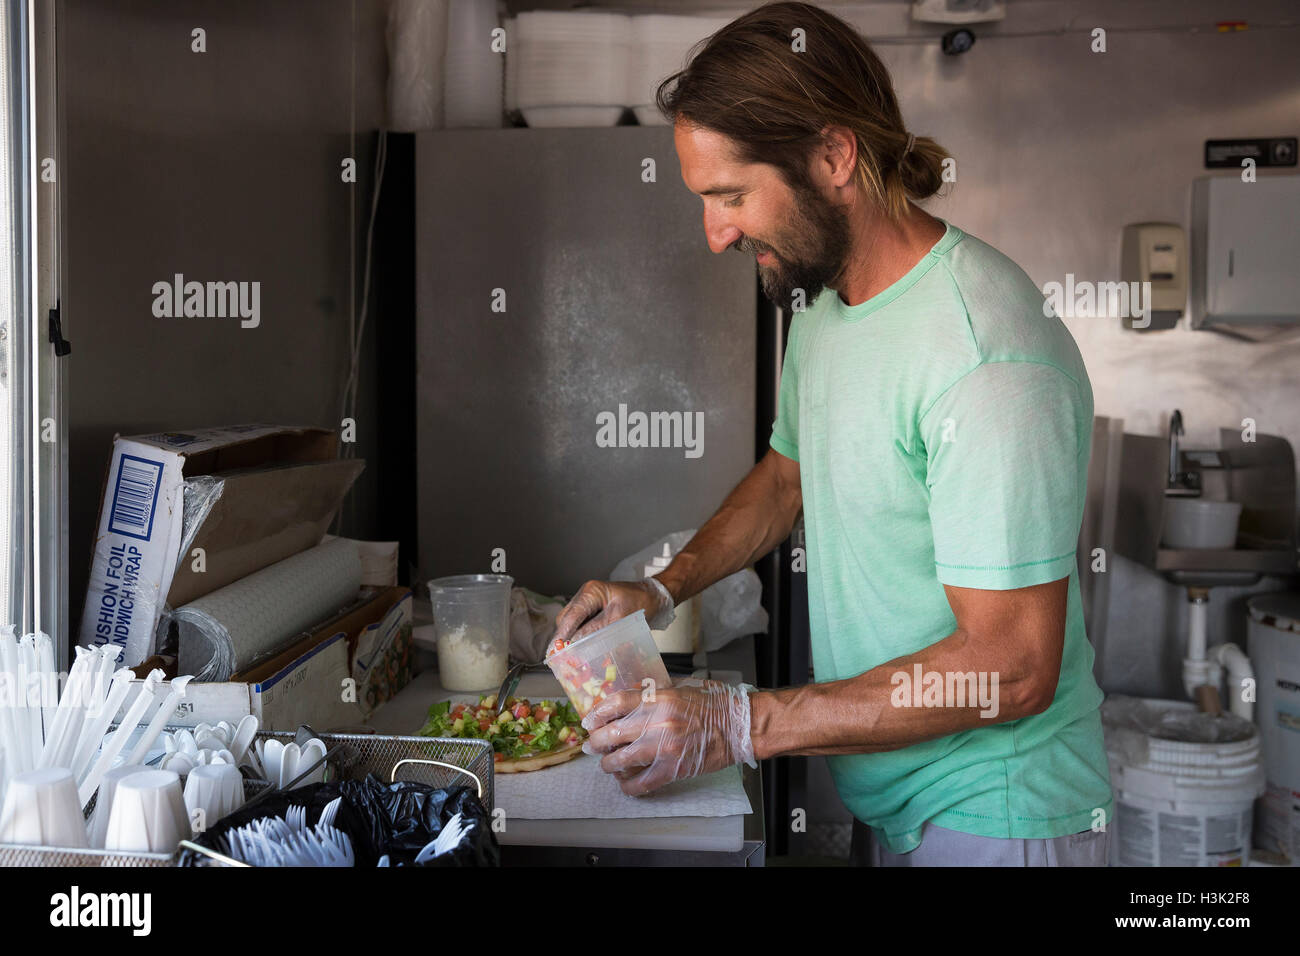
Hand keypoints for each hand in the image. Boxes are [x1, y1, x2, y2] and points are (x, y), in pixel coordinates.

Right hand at [551, 578, 673, 648]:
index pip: (571, 615)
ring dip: (572, 640)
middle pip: (567, 620)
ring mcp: (589, 604)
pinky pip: (582, 626)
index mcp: (591, 592)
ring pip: (572, 624)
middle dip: (564, 639)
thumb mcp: (620, 618)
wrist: (656, 597)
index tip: (555, 651)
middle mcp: (586, 596)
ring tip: (572, 659)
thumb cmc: (642, 602)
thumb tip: (577, 645)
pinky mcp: (594, 612)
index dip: (562, 635)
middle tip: (562, 660)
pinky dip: (582, 638)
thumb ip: (597, 630)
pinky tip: (584, 652)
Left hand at [580, 681, 755, 795]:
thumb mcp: (680, 688)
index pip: (616, 704)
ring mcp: (664, 748)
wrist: (738, 726)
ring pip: (620, 760)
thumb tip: (629, 700)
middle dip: (596, 742)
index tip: (589, 721)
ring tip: (607, 764)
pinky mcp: (672, 769)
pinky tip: (625, 783)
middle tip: (591, 745)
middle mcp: (657, 722)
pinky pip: (640, 783)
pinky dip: (628, 786)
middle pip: (611, 733)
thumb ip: (653, 694)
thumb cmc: (714, 705)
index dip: (597, 713)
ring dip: (608, 764)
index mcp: (659, 698)